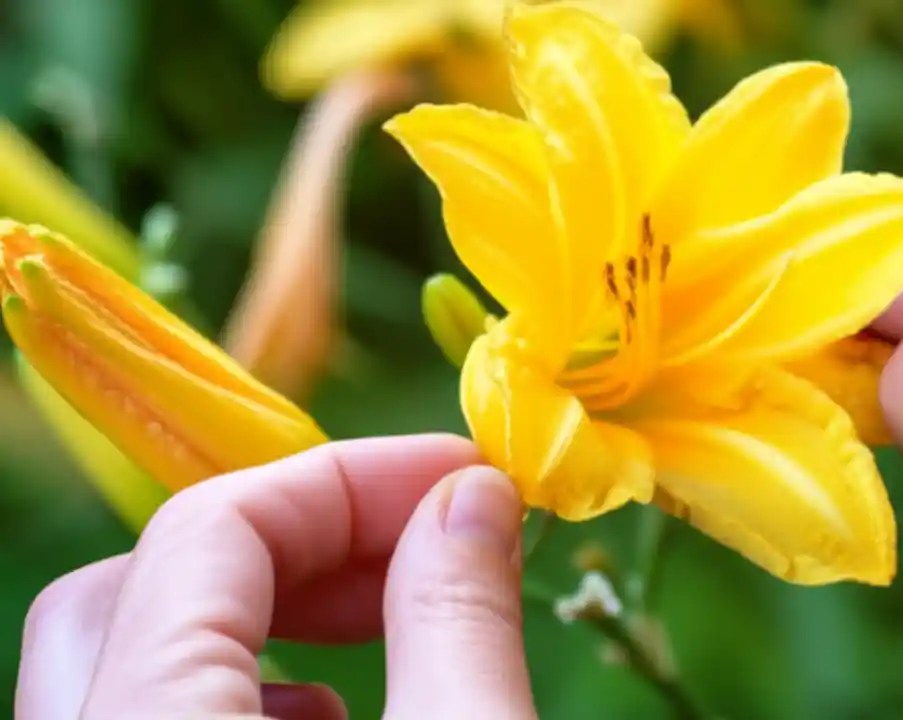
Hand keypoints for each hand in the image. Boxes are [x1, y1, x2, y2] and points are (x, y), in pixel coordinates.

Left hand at [15, 435, 536, 718]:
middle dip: (293, 539)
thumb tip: (472, 496)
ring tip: (388, 635)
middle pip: (136, 586)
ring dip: (263, 617)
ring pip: (129, 666)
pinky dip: (238, 697)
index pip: (211, 529)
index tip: (470, 479)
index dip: (351, 478)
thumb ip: (457, 620)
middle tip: (423, 548)